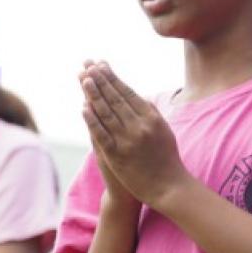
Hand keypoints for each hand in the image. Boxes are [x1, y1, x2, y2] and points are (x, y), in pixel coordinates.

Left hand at [80, 62, 189, 207]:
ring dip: (93, 94)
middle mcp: (139, 126)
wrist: (168, 187)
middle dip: (100, 80)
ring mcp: (127, 141)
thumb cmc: (167, 158)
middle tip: (88, 65)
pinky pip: (101, 135)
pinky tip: (83, 108)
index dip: (113, 78)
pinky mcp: (116, 156)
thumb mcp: (164, 130)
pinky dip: (92, 120)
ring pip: (106, 113)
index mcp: (151, 118)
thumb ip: (151, 113)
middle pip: (115, 99)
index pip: (128, 93)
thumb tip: (139, 96)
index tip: (102, 65)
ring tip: (83, 78)